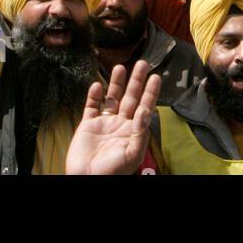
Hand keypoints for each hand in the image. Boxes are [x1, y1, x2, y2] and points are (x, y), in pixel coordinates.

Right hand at [65, 61, 160, 175]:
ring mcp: (104, 123)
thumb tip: (145, 111)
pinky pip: (91, 106)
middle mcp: (120, 124)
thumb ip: (140, 132)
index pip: (144, 106)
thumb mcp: (132, 154)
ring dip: (116, 83)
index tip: (156, 76)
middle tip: (142, 63)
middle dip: (136, 81)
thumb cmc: (112, 172)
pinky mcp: (87, 125)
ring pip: (112, 98)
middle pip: (130, 97)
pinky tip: (97, 85)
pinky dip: (93, 96)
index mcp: (133, 131)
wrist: (87, 179)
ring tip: (120, 67)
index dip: (150, 92)